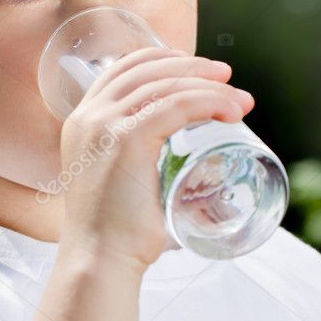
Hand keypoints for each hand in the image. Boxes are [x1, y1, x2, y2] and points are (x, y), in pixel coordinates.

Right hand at [57, 47, 254, 273]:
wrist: (99, 260)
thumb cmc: (114, 234)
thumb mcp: (115, 183)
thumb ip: (135, 164)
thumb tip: (179, 166)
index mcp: (81, 122)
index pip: (122, 69)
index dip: (162, 59)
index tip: (195, 69)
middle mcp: (89, 116)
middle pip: (147, 68)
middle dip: (193, 66)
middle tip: (227, 78)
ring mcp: (105, 124)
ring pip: (168, 85)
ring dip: (211, 86)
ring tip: (240, 100)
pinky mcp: (127, 138)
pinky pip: (177, 104)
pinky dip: (210, 102)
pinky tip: (230, 111)